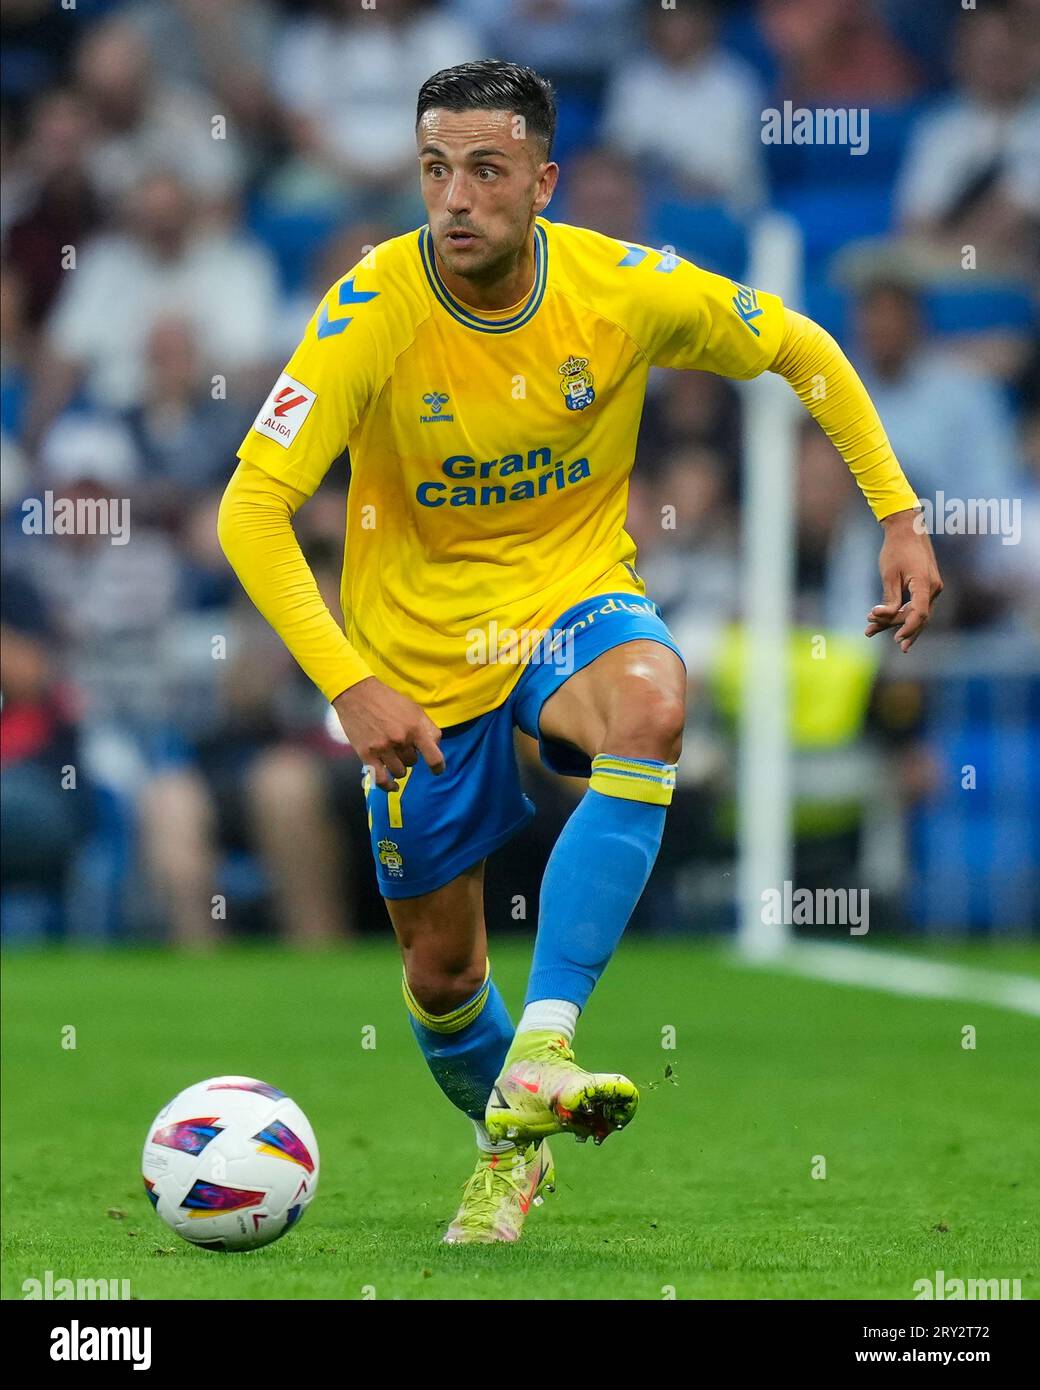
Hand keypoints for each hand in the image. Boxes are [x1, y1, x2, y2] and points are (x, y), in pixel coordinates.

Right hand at [332, 677, 443, 790]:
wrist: (356, 694)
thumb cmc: (387, 700)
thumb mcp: (414, 708)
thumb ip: (427, 728)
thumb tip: (435, 747)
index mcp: (415, 727)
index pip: (434, 756)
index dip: (438, 767)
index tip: (437, 770)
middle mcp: (400, 739)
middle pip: (413, 762)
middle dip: (409, 755)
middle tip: (400, 744)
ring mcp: (382, 748)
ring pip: (399, 772)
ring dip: (399, 766)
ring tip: (392, 755)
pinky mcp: (367, 755)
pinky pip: (381, 780)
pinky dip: (388, 786)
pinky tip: (393, 786)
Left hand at [866, 508, 942, 652]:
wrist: (908, 529)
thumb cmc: (897, 549)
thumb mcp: (889, 574)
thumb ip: (890, 598)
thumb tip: (884, 617)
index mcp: (925, 584)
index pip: (919, 613)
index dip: (908, 628)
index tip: (896, 639)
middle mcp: (934, 588)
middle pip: (917, 617)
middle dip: (893, 626)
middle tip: (868, 632)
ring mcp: (933, 588)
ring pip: (917, 613)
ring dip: (895, 622)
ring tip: (871, 631)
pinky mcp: (928, 587)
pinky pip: (917, 606)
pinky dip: (902, 614)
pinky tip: (886, 622)